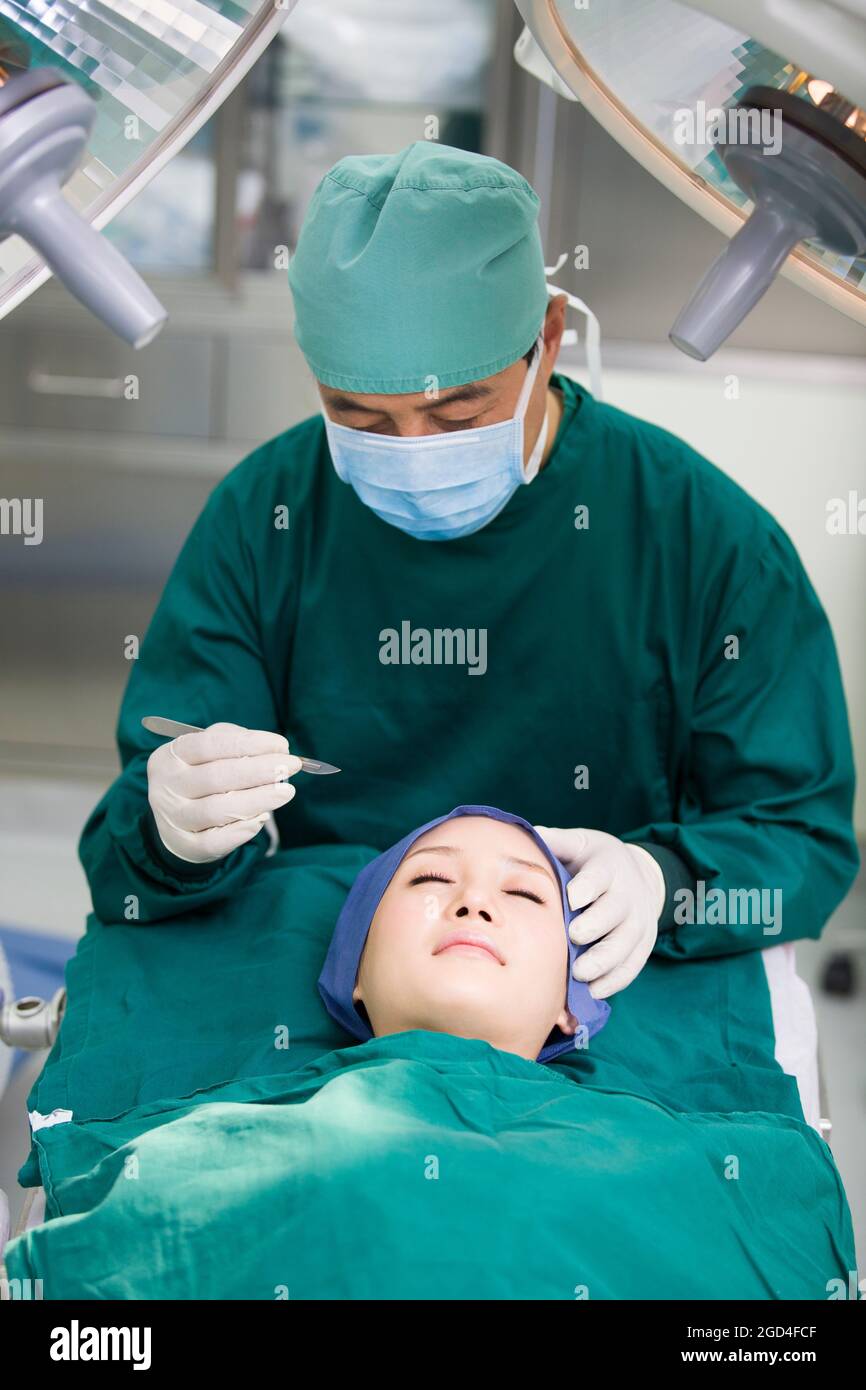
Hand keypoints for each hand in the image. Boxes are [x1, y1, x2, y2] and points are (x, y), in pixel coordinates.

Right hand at [147, 722, 301, 863]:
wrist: (177, 820)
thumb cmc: (201, 776)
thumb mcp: (210, 753)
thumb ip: (235, 743)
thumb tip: (272, 749)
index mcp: (169, 757)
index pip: (208, 745)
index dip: (248, 744)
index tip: (282, 745)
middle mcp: (165, 787)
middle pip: (215, 777)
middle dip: (259, 770)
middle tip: (291, 766)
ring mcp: (173, 819)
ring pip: (216, 810)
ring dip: (258, 799)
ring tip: (286, 791)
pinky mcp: (185, 846)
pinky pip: (214, 841)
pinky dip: (241, 831)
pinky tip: (263, 818)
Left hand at [533, 827, 664, 997]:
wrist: (637, 876)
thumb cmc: (595, 861)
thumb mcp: (581, 843)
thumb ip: (556, 842)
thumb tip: (528, 833)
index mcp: (609, 866)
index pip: (600, 876)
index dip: (587, 887)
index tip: (571, 898)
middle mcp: (629, 894)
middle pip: (616, 912)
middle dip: (596, 925)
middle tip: (574, 937)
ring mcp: (639, 922)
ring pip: (626, 944)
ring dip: (604, 961)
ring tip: (580, 974)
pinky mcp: (643, 945)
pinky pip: (632, 966)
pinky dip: (615, 981)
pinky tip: (594, 992)